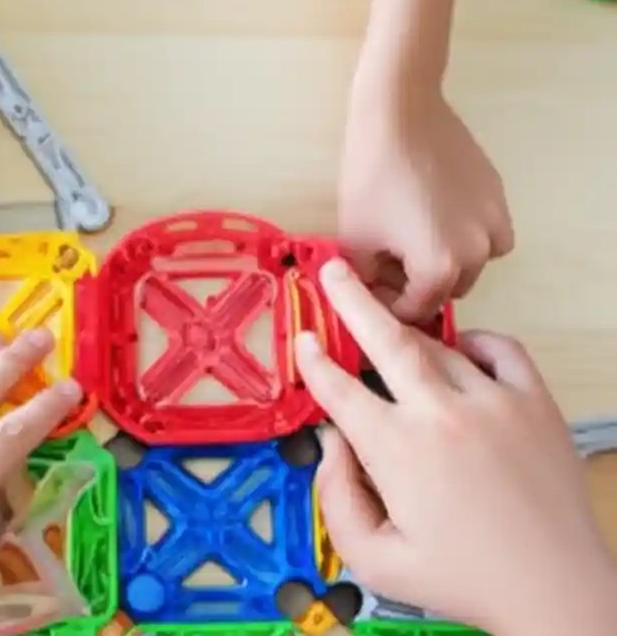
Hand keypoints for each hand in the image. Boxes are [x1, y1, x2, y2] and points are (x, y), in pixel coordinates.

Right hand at [296, 259, 616, 635]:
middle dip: (353, 301)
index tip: (302, 341)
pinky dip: (474, 341)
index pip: (341, 391)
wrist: (555, 589)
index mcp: (396, 451)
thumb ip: (336, 500)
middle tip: (332, 269)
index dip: (314, 362)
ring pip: (438, 348)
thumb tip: (330, 445)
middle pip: (386, 341)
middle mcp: (441, 414)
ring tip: (390, 324)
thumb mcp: (375, 560)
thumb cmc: (461, 580)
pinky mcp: (534, 403)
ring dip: (408, 335)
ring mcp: (493, 402)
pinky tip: (459, 351)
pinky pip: (500, 350)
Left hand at [339, 79, 512, 321]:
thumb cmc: (370, 177)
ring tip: (412, 241)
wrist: (400, 115)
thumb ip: (368, 278)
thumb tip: (376, 292)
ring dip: (446, 264)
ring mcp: (495, 222)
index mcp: (442, 269)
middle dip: (417, 286)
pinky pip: (489, 234)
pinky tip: (437, 216)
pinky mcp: (499, 196)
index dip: (389, 305)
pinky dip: (467, 238)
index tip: (372, 290)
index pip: (416, 309)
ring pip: (473, 265)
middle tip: (386, 265)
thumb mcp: (355, 238)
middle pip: (448, 290)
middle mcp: (478, 253)